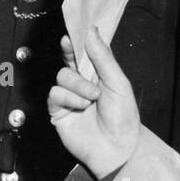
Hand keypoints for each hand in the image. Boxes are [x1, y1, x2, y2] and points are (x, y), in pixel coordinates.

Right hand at [48, 28, 141, 178]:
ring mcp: (70, 97)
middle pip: (69, 61)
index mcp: (99, 76)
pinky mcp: (58, 111)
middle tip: (75, 54)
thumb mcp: (118, 83)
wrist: (116, 148)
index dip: (77, 42)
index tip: (72, 34)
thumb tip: (92, 32)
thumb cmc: (123, 118)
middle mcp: (83, 85)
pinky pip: (55, 93)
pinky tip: (80, 106)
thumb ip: (103, 57)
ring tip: (91, 99)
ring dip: (78, 85)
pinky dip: (68, 97)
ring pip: (62, 76)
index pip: (84, 54)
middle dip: (73, 58)